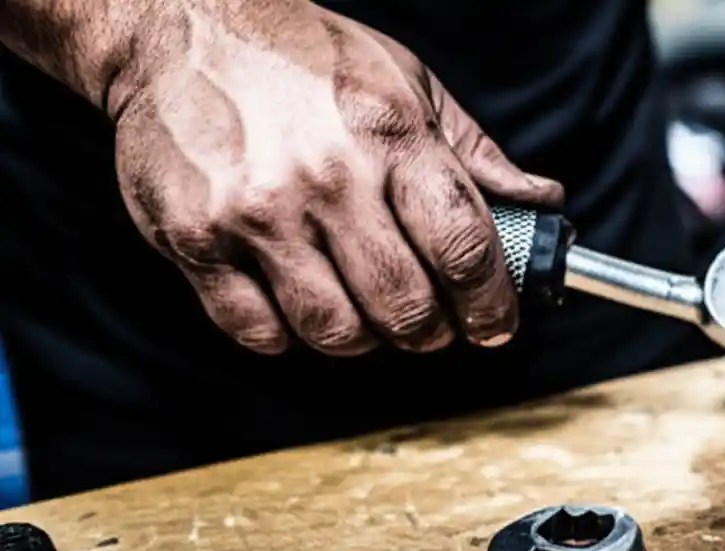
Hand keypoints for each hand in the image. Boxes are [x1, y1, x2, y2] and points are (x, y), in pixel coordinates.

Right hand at [108, 4, 561, 355]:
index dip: (491, 302)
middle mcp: (324, 179)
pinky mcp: (195, 240)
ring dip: (367, 339)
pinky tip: (302, 303)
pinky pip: (258, 331)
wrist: (177, 27)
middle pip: (405, 306)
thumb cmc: (304, 57)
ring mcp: (255, 214)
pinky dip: (290, 336)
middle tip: (434, 325)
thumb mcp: (407, 83)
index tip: (496, 322)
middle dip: (432, 332)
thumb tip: (541, 202)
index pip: (463, 248)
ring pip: (335, 331)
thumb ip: (475, 154)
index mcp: (389, 136)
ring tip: (370, 315)